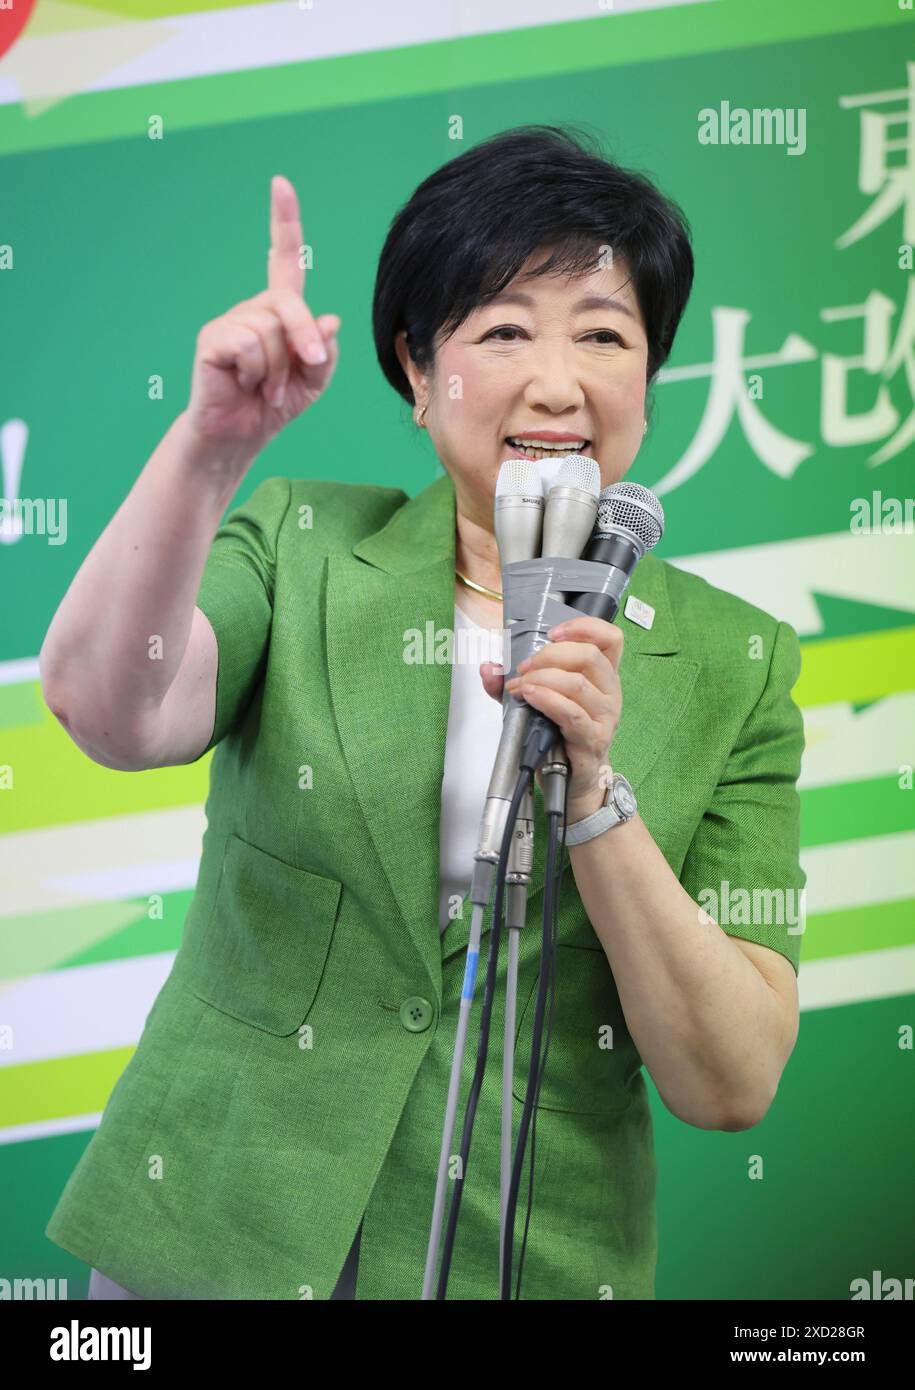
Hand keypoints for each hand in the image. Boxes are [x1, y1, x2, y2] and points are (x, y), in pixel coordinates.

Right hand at [186, 174, 340, 459]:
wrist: (240, 435)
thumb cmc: (274, 404)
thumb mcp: (314, 380)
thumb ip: (326, 350)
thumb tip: (329, 320)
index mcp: (279, 312)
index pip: (283, 260)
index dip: (283, 222)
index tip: (280, 184)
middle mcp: (253, 309)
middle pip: (288, 304)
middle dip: (304, 339)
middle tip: (306, 367)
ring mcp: (230, 322)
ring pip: (269, 331)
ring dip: (278, 369)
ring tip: (265, 388)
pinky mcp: (212, 340)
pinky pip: (247, 344)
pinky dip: (256, 372)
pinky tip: (245, 385)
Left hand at [480, 615, 622, 807]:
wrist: (571, 780)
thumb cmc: (559, 736)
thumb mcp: (536, 702)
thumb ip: (511, 683)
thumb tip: (488, 668)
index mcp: (603, 676)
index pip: (610, 639)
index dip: (584, 627)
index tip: (554, 633)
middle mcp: (610, 693)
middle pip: (589, 656)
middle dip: (549, 656)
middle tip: (524, 669)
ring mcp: (604, 717)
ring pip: (579, 683)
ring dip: (543, 679)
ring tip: (521, 686)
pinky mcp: (593, 740)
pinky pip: (572, 714)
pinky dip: (548, 700)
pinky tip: (531, 697)